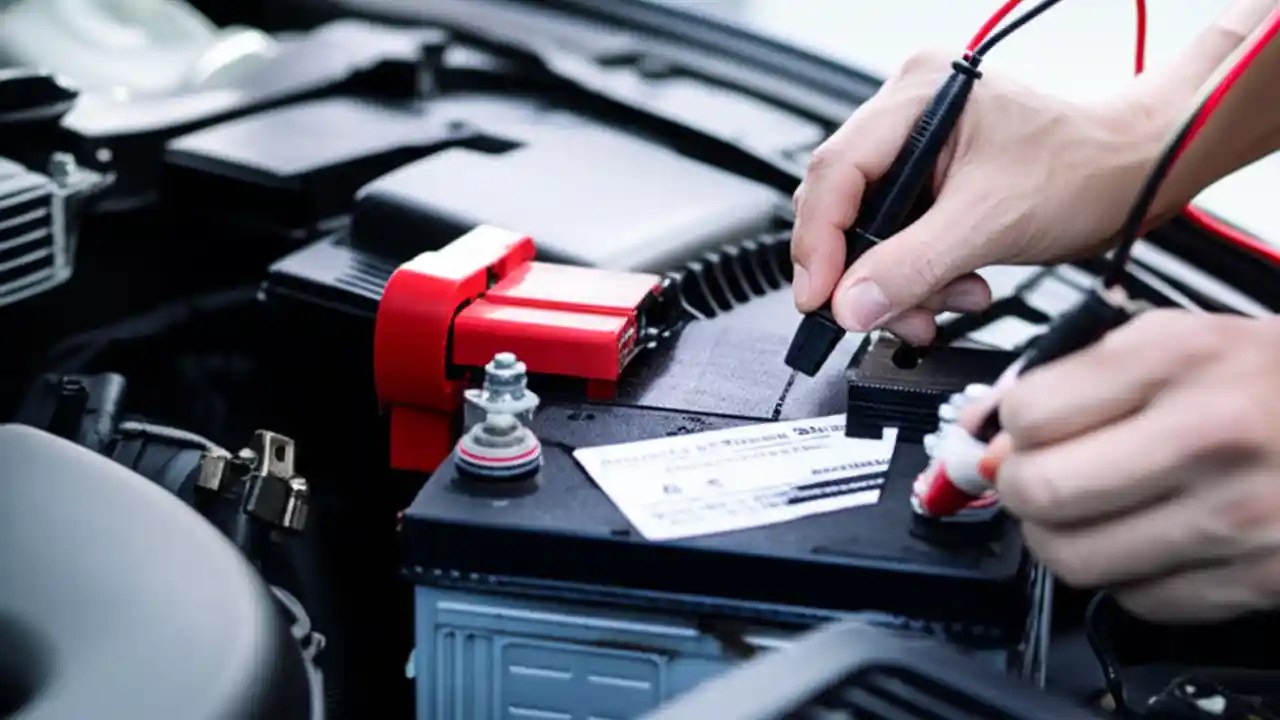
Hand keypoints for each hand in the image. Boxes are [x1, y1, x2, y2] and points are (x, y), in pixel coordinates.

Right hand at [791, 50, 1175, 344]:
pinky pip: (898, 240)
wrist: (1134, 177)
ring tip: (947, 299)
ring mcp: (918, 149)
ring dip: (900, 282)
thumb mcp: (991, 222)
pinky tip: (956, 284)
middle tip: (884, 313)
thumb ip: (912, 267)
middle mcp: (908, 114)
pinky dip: (919, 277)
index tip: (819, 299)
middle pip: (844, 205)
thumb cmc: (1086, 168)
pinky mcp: (931, 184)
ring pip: (869, 232)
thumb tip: (850, 305)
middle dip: (867, 271)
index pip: (836, 172)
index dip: (819, 243)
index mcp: (918, 95)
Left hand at [968, 310, 1279, 622]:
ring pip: (1075, 559)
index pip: (1030, 415)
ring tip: (1084, 510)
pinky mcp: (1255, 578)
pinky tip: (1147, 536)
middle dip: (1015, 489)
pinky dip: (1123, 575)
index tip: (1016, 433)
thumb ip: (1072, 375)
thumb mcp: (1173, 339)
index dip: (1007, 428)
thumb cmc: (1267, 378)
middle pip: (1040, 493)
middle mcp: (1208, 437)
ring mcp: (1235, 516)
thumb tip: (987, 428)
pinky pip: (1137, 598)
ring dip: (1059, 538)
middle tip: (1031, 479)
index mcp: (1179, 361)